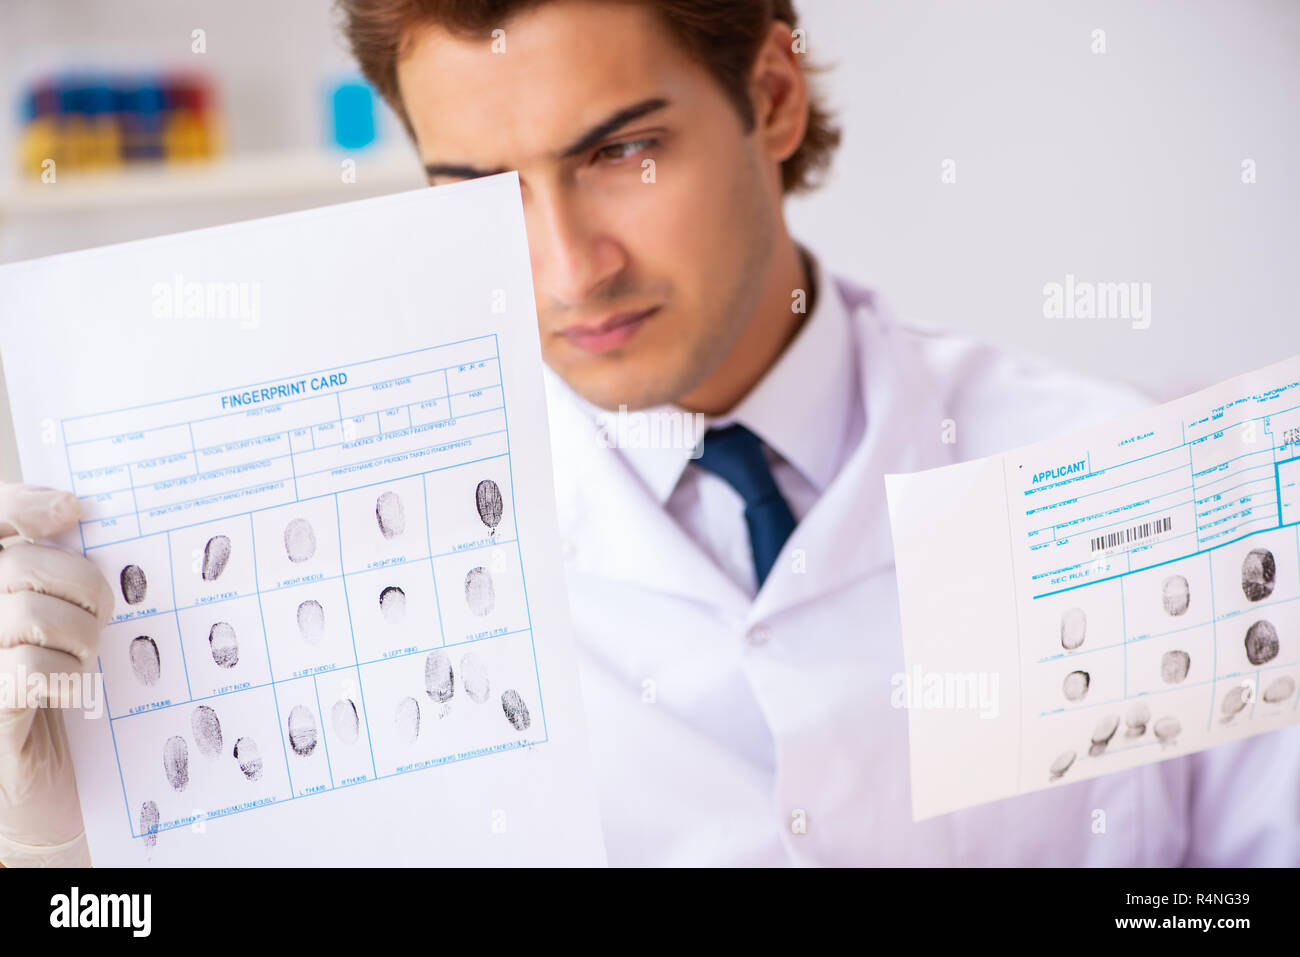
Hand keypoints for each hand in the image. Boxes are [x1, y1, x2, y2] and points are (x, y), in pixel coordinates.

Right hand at [0, 483, 113, 865]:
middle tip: (104, 615)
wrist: (53, 793)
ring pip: (26, 611)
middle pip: (17, 563)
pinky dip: (62, 672)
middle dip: (81, 582)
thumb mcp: (62, 626)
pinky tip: (67, 688)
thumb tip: (78, 510)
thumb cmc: (61, 699)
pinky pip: (27, 666)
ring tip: (84, 657)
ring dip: (78, 632)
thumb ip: (57, 574)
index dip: (22, 504)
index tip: (74, 510)